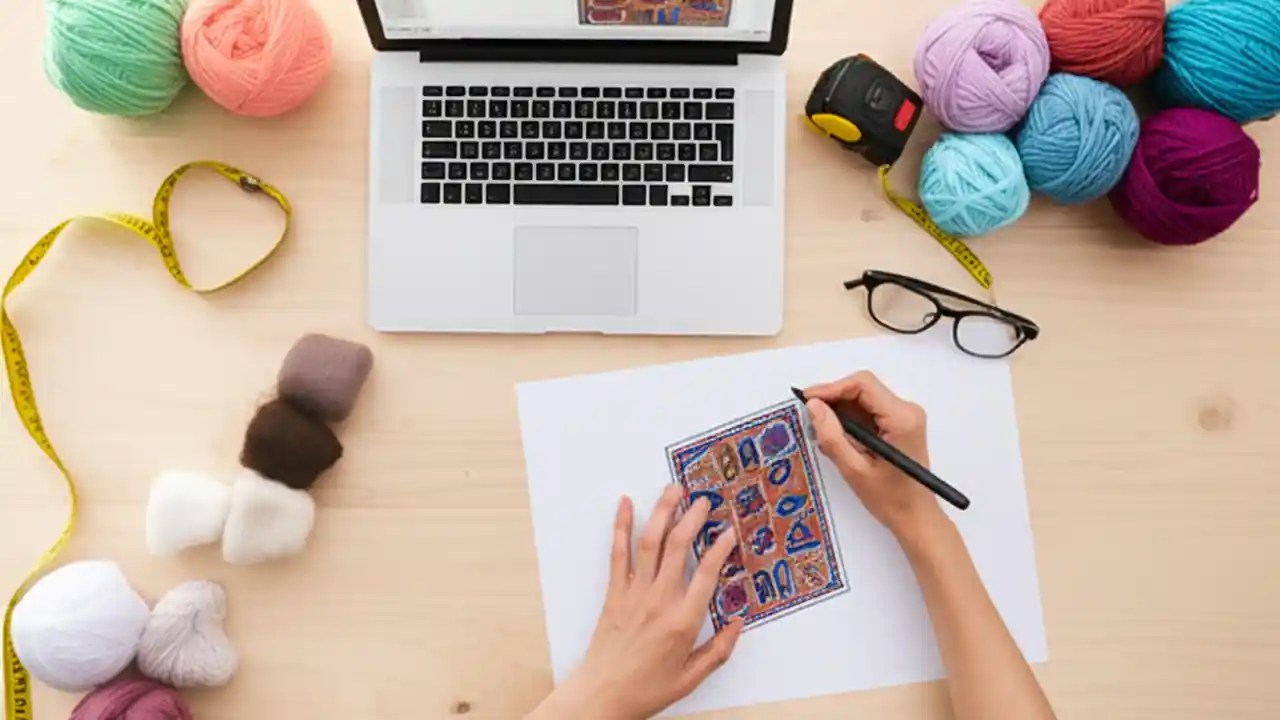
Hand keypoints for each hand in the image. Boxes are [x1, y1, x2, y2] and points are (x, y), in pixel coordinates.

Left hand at [528, 486, 742, 719]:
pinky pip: (618, 553)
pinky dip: (621, 526)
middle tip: (706, 499)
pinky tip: (625, 504)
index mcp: (682, 622)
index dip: (720, 548)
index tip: (730, 530)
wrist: (602, 695)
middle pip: (678, 548)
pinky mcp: (614, 593)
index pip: (707, 574)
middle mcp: (658, 601)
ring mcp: (633, 593)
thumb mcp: (691, 678)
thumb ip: (718, 650)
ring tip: (673, 489)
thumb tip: (738, 623)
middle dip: (693, 518)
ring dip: (662, 512)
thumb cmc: (646, 690)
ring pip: (650, 543)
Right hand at [804, 371, 945, 542]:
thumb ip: (832, 436)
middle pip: (862, 389)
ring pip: (863, 399)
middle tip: (810, 417)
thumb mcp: (854, 470)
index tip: (806, 400)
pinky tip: (836, 438)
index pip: (863, 385)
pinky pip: (868, 411)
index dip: (831, 388)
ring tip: (820, 432)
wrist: (916, 517)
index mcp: (902, 418)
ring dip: (839, 411)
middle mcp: (907, 411)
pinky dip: (849, 420)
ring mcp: (904, 416)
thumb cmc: (890, 499)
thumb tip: (813, 406)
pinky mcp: (899, 424)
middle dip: (833, 400)